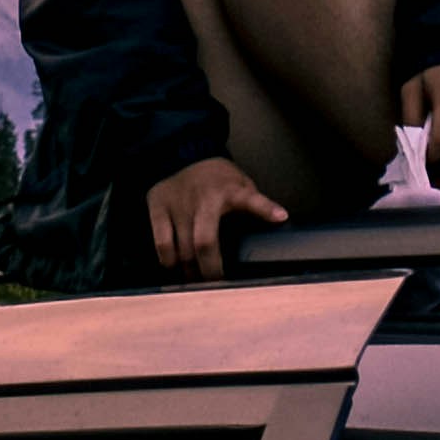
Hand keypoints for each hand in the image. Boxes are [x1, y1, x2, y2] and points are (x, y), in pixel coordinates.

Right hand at [147, 153, 288, 276]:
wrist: (181, 154)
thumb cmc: (216, 177)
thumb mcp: (240, 184)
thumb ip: (254, 203)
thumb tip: (279, 222)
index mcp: (229, 191)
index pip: (250, 199)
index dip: (265, 208)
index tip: (280, 217)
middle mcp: (203, 199)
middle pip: (205, 242)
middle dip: (210, 270)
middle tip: (216, 285)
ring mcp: (179, 204)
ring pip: (183, 249)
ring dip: (190, 271)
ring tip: (197, 282)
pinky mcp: (159, 208)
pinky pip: (162, 243)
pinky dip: (168, 260)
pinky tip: (175, 265)